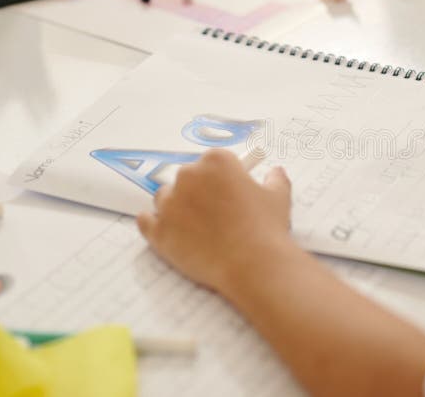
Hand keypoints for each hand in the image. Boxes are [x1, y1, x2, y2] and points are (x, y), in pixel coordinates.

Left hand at [137, 149, 292, 293]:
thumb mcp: (278, 197)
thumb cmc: (266, 227)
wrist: (252, 264)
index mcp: (216, 162)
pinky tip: (168, 230)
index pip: (212, 161)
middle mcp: (188, 176)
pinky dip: (154, 224)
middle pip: (187, 177)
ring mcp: (169, 204)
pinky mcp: (158, 231)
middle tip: (216, 211)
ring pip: (165, 197)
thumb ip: (275, 179)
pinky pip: (145, 221)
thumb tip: (275, 172)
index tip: (228, 189)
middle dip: (199, 190)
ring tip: (196, 226)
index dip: (221, 176)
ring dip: (176, 206)